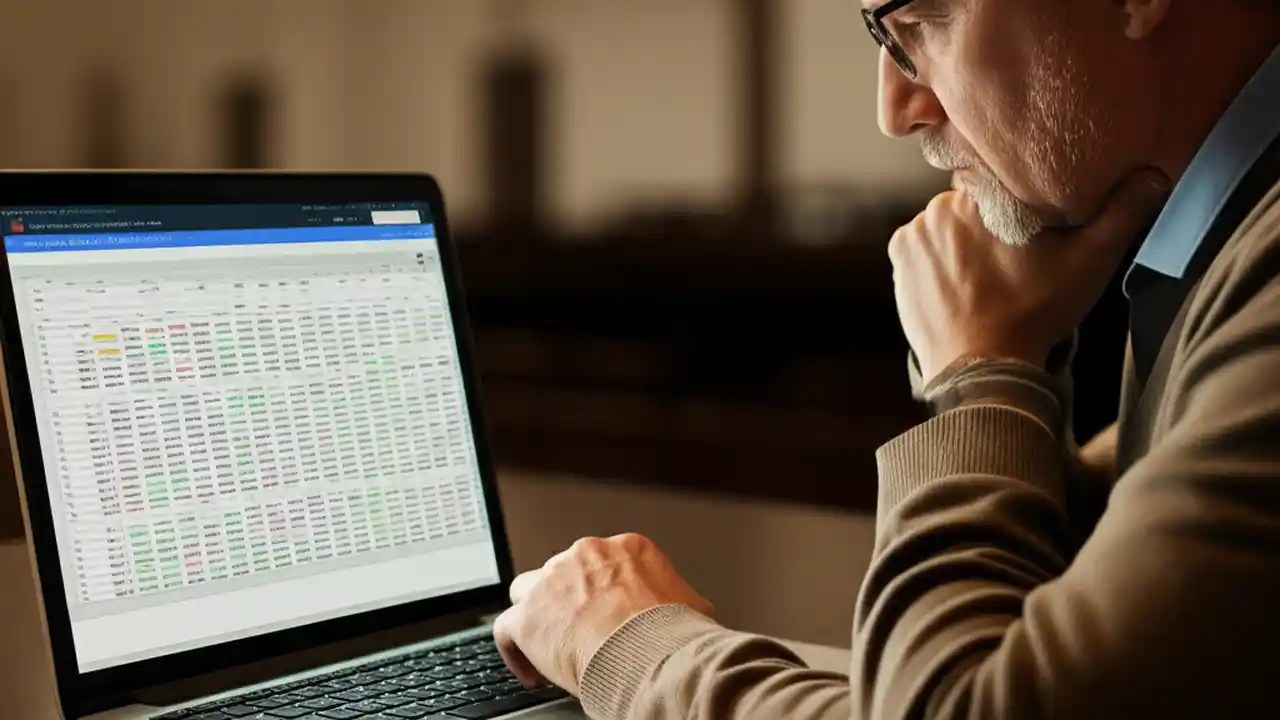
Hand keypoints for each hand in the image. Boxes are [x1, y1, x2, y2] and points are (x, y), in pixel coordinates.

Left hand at [492, 533, 714, 695]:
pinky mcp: (527, 616)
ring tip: (548, 645)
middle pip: (564, 572)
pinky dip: (515, 652)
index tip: (604, 613)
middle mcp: (585, 556)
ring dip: (536, 615)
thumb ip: (683, 600)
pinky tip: (531, 672)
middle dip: (567, 600)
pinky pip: (505, 628)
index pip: (603, 562)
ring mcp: (552, 582)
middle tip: (578, 631)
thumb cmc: (671, 632)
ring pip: (527, 592)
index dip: (600, 591)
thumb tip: (697, 611)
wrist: (647, 649)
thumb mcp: (692, 605)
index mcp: (628, 549)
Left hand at [890, 171, 1169, 383]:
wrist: (980, 367)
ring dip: (962, 240)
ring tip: (987, 276)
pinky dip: (939, 259)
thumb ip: (1123, 213)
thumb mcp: (1090, 261)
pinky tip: (962, 283)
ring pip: (947, 223)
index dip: (1020, 199)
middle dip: (991, 221)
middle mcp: (940, 204)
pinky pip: (923, 246)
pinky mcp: (899, 258)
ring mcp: (914, 232)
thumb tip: (1155, 174)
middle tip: (1014, 258)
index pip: (1003, 176)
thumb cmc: (1036, 313)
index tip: (1032, 226)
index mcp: (984, 192)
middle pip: (974, 201)